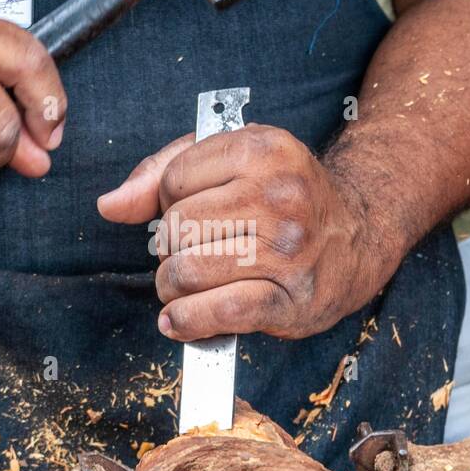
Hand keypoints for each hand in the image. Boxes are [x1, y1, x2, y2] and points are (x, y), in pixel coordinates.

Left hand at [97, 124, 391, 340]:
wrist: (358, 236)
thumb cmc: (284, 196)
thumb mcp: (232, 160)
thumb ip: (163, 172)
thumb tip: (111, 205)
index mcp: (263, 150)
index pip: (173, 181)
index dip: (168, 202)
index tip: (191, 211)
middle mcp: (279, 196)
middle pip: (176, 228)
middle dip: (170, 246)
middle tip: (192, 251)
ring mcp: (287, 250)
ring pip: (187, 271)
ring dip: (173, 286)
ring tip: (188, 283)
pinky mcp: (289, 299)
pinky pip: (217, 312)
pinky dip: (187, 321)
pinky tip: (179, 319)